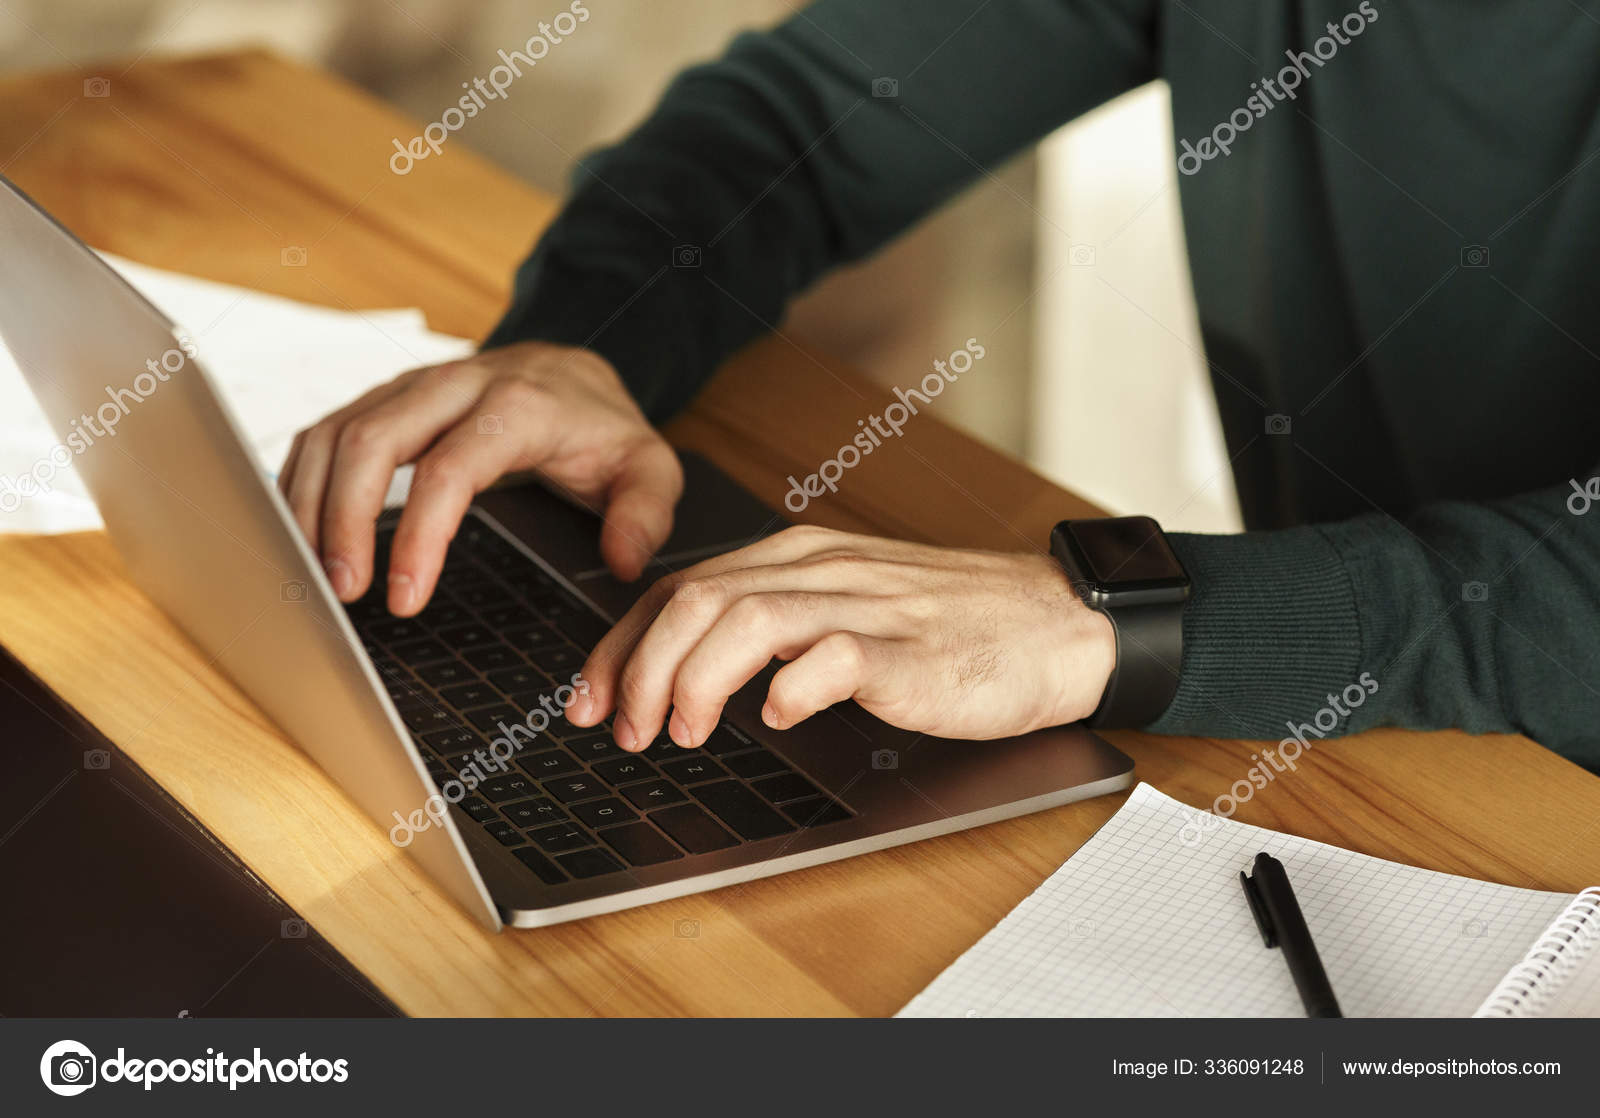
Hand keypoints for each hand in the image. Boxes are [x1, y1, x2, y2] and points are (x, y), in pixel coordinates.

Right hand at [278, 341, 681, 614]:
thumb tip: (621, 561)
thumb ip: (646, 514)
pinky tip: (300, 536)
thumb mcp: (650, 468)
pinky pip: (325, 432)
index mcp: (517, 406)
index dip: (419, 536)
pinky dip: (302, 483)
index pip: (450, 470)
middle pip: (372, 442)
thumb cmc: (602, 430)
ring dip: (311, 505)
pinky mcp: (384, 398)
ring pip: (336, 432)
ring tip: (312, 577)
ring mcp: (412, 388)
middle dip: (344, 522)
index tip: (405, 598)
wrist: (573, 373)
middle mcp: (455, 386)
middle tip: (339, 594)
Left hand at [568, 525, 1116, 749]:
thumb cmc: (948, 627)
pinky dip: (790, 689)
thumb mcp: (844, 609)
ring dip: (694, 682)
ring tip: (684, 733)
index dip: (621, 646)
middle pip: (695, 600)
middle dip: (641, 669)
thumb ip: (772, 625)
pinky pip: (832, 658)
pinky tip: (778, 718)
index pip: (679, 588)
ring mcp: (864, 605)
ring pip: (746, 621)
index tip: (590, 699)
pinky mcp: (907, 650)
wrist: (1051, 624)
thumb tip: (689, 672)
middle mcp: (820, 569)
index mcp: (796, 557)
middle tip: (627, 730)